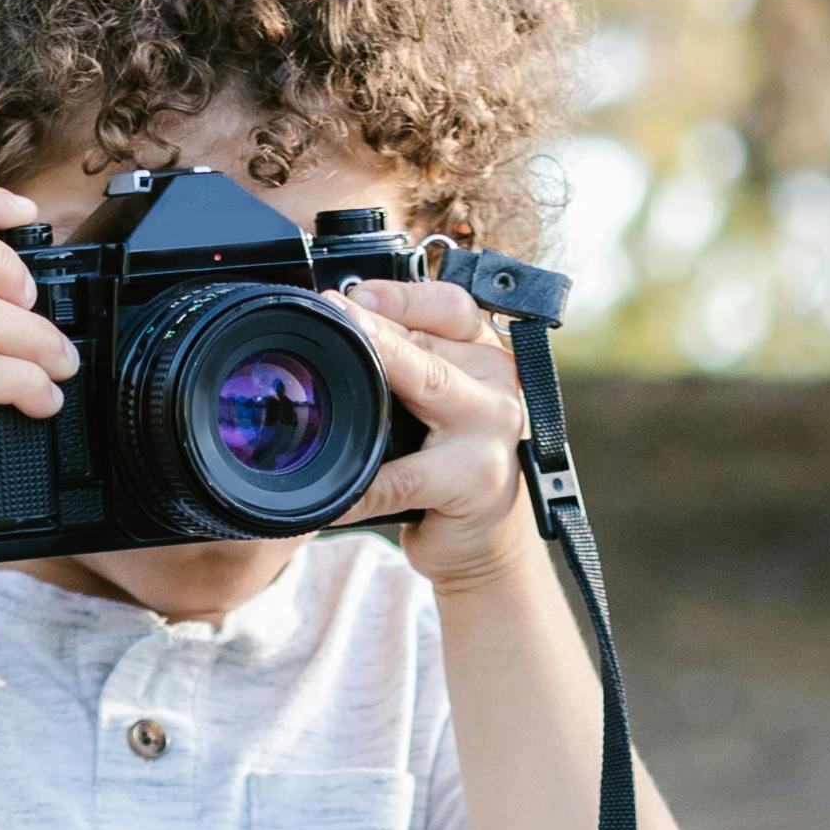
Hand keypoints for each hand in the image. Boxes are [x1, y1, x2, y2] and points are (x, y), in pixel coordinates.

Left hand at [335, 268, 540, 589]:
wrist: (483, 535)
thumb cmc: (449, 457)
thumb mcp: (435, 398)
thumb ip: (405, 360)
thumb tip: (339, 318)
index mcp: (482, 352)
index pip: (450, 306)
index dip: (402, 297)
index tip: (355, 295)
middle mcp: (496, 383)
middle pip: (433, 346)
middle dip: (379, 329)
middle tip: (335, 313)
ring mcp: (491, 431)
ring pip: (432, 389)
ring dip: (383, 376)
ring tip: (340, 377)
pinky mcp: (476, 480)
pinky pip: (406, 479)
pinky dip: (364, 489)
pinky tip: (334, 497)